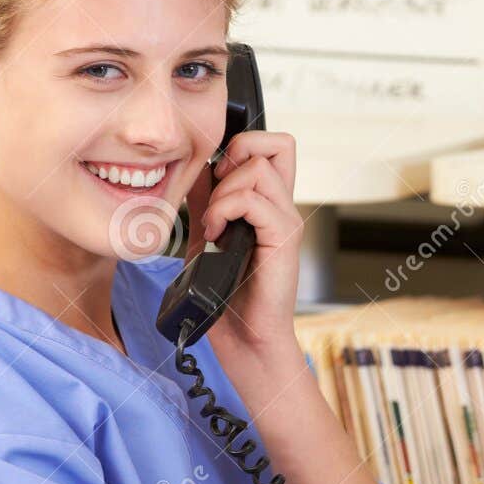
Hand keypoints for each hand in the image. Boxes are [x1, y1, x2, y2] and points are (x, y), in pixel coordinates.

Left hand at [184, 129, 302, 365]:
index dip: (241, 146)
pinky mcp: (283, 239)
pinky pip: (252, 199)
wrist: (246, 340)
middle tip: (218, 192)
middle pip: (275, 143)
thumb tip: (196, 169)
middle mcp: (284, 208)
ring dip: (223, 190)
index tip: (215, 177)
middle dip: (235, 156)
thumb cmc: (230, 298)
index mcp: (270, 205)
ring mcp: (287, 221)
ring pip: (258, 166)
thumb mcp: (208, 237)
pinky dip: (224, 209)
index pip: (271, 147)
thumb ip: (207, 202)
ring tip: (212, 223)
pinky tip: (215, 234)